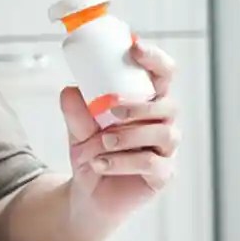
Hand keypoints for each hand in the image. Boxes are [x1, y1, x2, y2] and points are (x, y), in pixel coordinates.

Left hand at [59, 39, 178, 221]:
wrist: (86, 193)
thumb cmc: (90, 151)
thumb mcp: (76, 127)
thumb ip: (76, 109)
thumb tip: (71, 90)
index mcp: (146, 101)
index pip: (163, 73)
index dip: (154, 58)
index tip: (134, 47)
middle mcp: (162, 122)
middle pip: (169, 105)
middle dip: (140, 106)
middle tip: (111, 110)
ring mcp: (165, 149)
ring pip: (163, 133)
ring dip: (129, 136)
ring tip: (101, 143)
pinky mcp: (162, 175)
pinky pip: (152, 164)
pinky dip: (122, 162)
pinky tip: (99, 164)